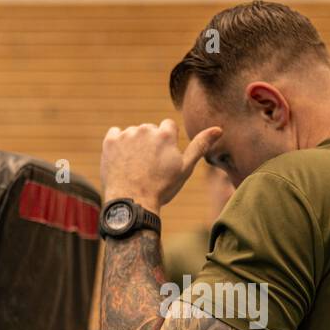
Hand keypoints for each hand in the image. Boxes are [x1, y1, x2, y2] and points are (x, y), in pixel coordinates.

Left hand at [100, 119, 221, 209]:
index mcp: (165, 134)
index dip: (167, 143)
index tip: (163, 159)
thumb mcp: (185, 169)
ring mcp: (126, 135)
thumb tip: (219, 129)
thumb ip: (200, 145)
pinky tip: (123, 161)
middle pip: (150, 130)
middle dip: (150, 143)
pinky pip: (115, 135)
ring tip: (136, 167)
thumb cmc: (162, 188)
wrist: (132, 203)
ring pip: (133, 134)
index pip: (168, 126)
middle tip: (149, 167)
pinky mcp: (110, 141)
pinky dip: (118, 145)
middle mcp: (145, 129)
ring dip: (134, 145)